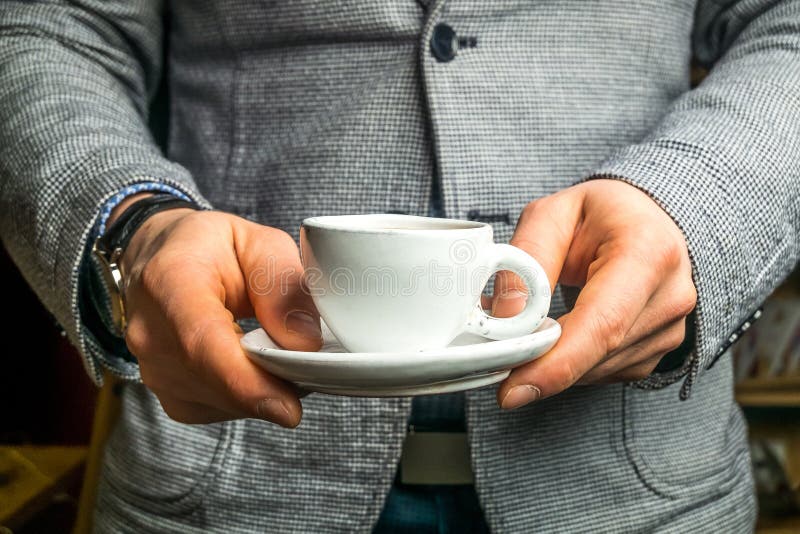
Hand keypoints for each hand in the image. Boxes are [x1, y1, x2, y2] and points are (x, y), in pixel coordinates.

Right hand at [117, 199, 320, 425]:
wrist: (160, 258)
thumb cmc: (211, 247)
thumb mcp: (258, 242)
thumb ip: (283, 285)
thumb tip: (305, 343)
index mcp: (168, 280)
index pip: (201, 342)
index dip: (245, 382)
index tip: (288, 407)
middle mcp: (150, 332)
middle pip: (215, 381)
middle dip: (274, 384)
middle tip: (313, 365)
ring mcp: (154, 370)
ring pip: (223, 401)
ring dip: (264, 387)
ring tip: (280, 349)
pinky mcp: (170, 395)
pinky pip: (221, 409)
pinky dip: (250, 394)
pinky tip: (259, 364)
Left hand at [493, 180, 696, 408]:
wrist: (646, 219)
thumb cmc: (599, 214)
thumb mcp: (552, 215)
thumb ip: (526, 260)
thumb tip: (504, 317)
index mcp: (649, 251)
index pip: (602, 323)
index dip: (556, 363)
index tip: (512, 390)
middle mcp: (670, 294)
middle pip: (598, 353)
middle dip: (540, 363)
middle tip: (495, 357)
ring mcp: (671, 327)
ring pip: (597, 370)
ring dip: (554, 362)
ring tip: (528, 329)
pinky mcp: (659, 349)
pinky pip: (605, 373)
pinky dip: (573, 363)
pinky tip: (558, 335)